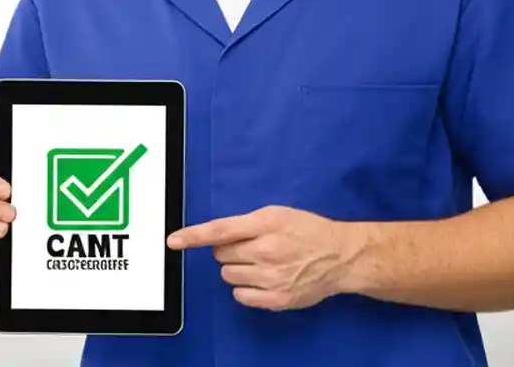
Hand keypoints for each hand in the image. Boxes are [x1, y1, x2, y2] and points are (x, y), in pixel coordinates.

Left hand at [166, 205, 365, 310]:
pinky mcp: (276, 299)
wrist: (340, 257)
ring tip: (262, 264)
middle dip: (231, 251)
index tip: (173, 241)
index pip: (221, 230)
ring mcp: (271, 277)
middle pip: (222, 255)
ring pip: (228, 275)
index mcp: (266, 223)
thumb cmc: (307, 231)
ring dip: (238, 269)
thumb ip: (248, 224)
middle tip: (253, 248)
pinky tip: (264, 280)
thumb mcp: (278, 215)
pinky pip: (240, 296)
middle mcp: (266, 250)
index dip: (193, 236)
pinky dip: (246, 289)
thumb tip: (218, 237)